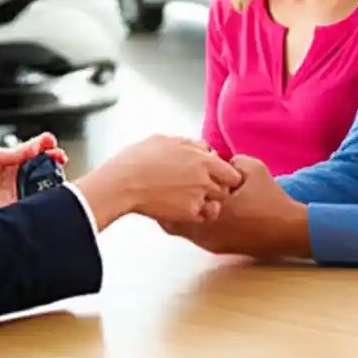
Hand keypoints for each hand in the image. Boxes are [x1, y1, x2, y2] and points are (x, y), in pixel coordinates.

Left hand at [0, 133, 65, 228]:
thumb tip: (34, 146)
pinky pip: (35, 201)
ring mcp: (18, 194)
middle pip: (42, 168)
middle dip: (53, 159)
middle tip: (58, 154)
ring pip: (42, 183)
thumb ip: (15, 152)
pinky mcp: (17, 208)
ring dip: (52, 175)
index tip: (50, 141)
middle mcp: (16, 179)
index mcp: (10, 165)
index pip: (33, 153)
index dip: (44, 147)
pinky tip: (49, 184)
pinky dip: (44, 193)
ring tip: (56, 165)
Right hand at [74, 135, 242, 229]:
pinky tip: (182, 206)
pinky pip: (201, 216)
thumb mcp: (165, 140)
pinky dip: (195, 214)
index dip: (226, 175)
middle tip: (203, 187)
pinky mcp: (187, 214)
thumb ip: (190, 144)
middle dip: (218, 189)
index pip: (233, 172)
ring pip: (215, 204)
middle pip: (226, 189)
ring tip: (191, 198)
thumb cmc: (138, 160)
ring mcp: (197, 198)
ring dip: (208, 202)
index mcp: (202, 159)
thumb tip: (202, 148)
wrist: (124, 183)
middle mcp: (205, 180)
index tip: (217, 176)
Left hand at [162, 156, 311, 259]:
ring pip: (181, 230)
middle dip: (170, 206)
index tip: (168, 180)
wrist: (288, 230)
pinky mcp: (217, 248)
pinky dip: (193, 223)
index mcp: (210, 209)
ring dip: (181, 216)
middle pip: (170, 221)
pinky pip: (195, 235)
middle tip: (171, 192)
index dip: (170, 190)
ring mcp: (210, 242)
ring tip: (185, 200)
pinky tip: (204, 211)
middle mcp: (206, 230)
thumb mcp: (252, 168)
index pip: (176, 203)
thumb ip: (230, 161)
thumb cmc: (270, 199)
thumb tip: (215, 159)